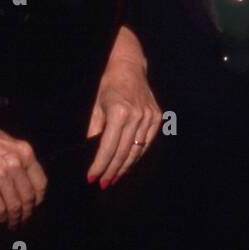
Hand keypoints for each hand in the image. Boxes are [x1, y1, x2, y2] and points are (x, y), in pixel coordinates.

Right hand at [0, 84, 46, 228]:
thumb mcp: (5, 142)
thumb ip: (17, 159)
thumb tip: (24, 180)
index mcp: (24, 152)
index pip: (40, 182)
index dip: (38, 199)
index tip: (35, 207)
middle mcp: (16, 162)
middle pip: (28, 196)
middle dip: (28, 212)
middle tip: (24, 221)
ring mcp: (1, 172)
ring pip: (15, 204)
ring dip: (15, 218)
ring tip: (13, 224)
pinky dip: (1, 216)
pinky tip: (0, 219)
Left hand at [86, 27, 161, 187]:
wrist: (129, 66)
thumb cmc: (108, 85)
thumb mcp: (96, 106)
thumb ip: (94, 130)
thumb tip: (91, 153)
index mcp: (119, 112)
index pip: (108, 147)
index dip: (100, 165)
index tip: (93, 178)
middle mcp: (136, 116)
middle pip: (123, 152)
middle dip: (111, 170)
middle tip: (103, 183)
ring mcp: (149, 117)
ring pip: (136, 150)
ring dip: (124, 167)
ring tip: (114, 178)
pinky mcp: (156, 117)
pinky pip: (146, 143)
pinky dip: (137, 155)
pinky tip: (127, 164)